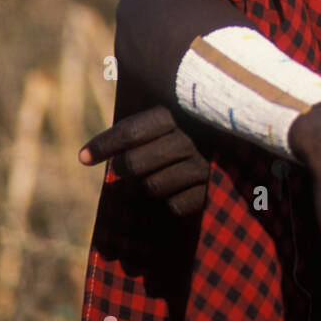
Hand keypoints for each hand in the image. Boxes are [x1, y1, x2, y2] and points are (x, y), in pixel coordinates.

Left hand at [79, 105, 210, 216]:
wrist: (237, 135)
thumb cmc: (189, 129)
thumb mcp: (168, 118)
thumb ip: (138, 127)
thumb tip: (86, 154)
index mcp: (175, 115)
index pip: (129, 132)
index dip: (103, 145)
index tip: (83, 158)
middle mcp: (189, 139)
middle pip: (134, 164)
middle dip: (123, 168)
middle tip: (123, 168)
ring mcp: (203, 166)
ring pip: (152, 186)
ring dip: (149, 184)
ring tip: (160, 173)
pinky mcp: (211, 191)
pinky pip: (175, 205)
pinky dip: (173, 200)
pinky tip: (181, 188)